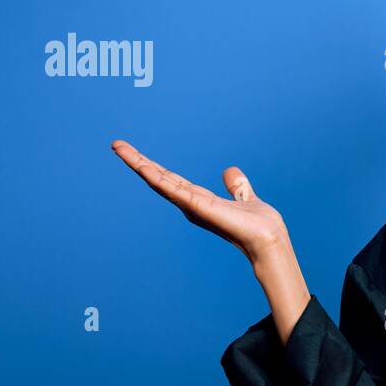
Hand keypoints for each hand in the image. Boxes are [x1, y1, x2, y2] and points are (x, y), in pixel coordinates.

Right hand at [111, 139, 287, 263]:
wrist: (269, 240)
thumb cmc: (259, 225)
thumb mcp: (245, 197)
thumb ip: (237, 186)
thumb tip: (230, 171)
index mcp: (199, 200)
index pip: (171, 179)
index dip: (154, 167)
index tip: (136, 154)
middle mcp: (191, 204)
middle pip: (159, 178)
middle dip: (138, 162)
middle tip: (117, 145)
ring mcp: (192, 206)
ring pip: (160, 181)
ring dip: (139, 164)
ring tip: (119, 148)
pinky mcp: (198, 207)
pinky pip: (173, 190)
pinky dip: (157, 178)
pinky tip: (143, 166)